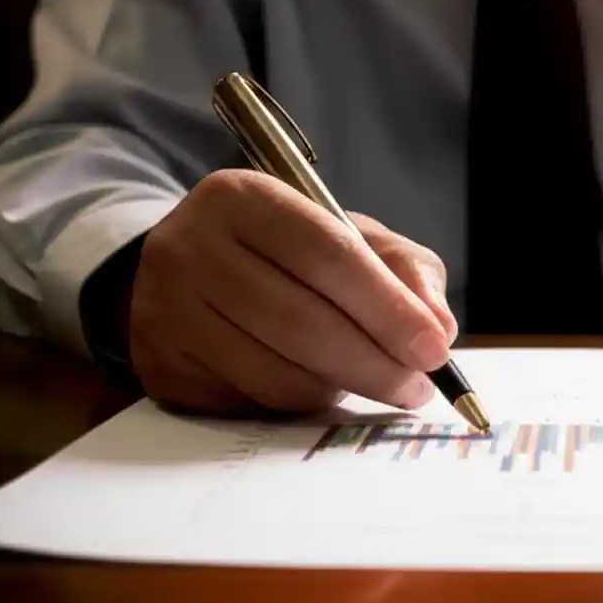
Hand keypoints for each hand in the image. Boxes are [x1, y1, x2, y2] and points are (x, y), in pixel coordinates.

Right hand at [129, 169, 457, 414]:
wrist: (187, 274)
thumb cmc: (287, 254)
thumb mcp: (349, 235)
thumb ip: (404, 269)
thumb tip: (439, 328)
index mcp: (243, 198)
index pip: (327, 254)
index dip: (388, 308)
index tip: (433, 349)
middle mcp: (191, 248)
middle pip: (300, 321)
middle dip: (375, 364)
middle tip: (418, 388)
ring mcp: (167, 311)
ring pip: (276, 372)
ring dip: (342, 389)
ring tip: (380, 385)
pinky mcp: (163, 367)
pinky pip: (251, 402)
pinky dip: (302, 404)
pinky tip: (323, 388)